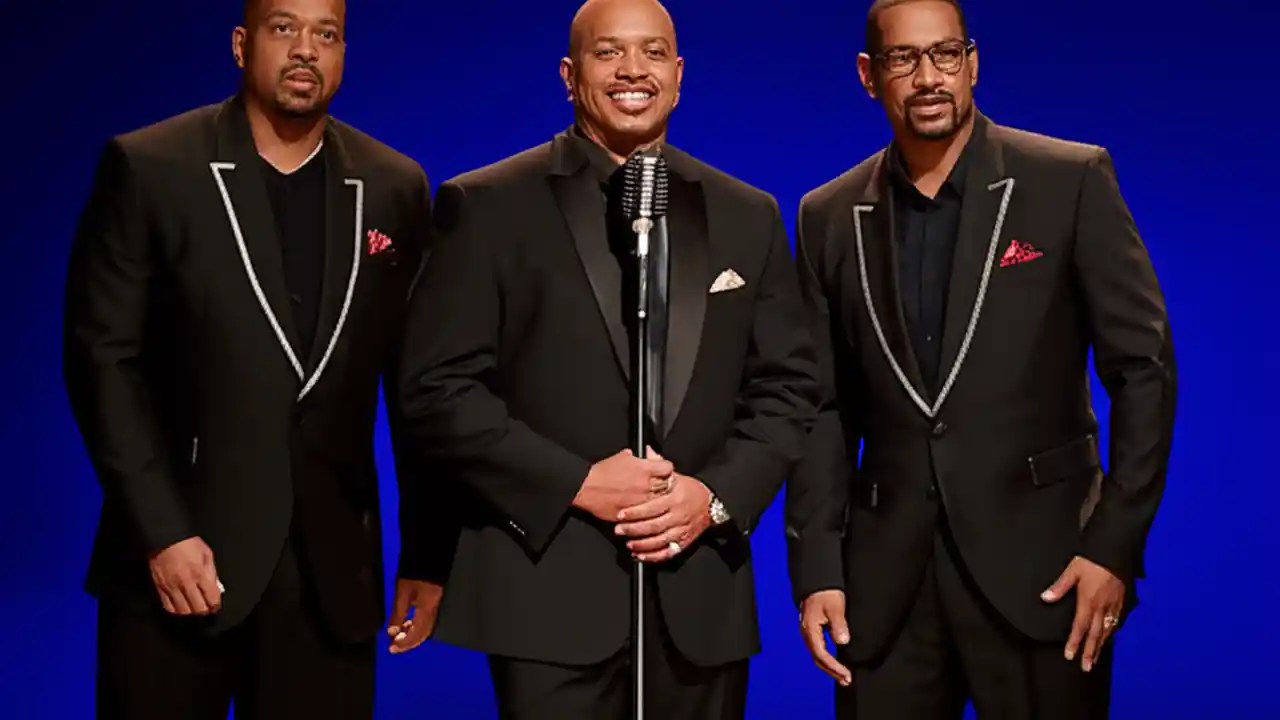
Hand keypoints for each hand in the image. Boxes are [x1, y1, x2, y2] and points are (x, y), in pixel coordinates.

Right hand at [148, 536, 221, 615]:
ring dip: (191, 612)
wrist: (164, 538)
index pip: (211, 598)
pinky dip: (176, 610)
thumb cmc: (186, 543)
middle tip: (207, 609)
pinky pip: (168, 606)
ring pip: (183, 611)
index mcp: (200, 573)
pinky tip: (181, 608)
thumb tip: (215, 587)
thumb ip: (212, 572)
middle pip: (198, 608)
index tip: (216, 605)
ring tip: (195, 609)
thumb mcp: (206, 553)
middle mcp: (186, 583)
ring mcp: (172, 587)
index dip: (216, 605)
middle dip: (205, 611)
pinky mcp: (160, 588)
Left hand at [387, 578, 444, 653]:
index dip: (404, 644)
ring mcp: (434, 606)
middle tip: (394, 647)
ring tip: (398, 636)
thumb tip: (391, 632)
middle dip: (409, 643)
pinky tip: (407, 623)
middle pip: (423, 634)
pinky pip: (425, 621)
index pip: (416, 634)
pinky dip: (415, 626)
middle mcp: (432, 611)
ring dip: (412, 635)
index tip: (391, 648)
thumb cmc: (414, 574)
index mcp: (426, 611)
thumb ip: (397, 614)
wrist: (429, 556)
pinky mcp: (433, 601)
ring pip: (425, 628)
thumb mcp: (402, 594)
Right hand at [572, 448, 673, 522]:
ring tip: (652, 499)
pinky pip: (647, 516)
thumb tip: (638, 455)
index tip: (663, 470)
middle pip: (668, 486)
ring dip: (657, 500)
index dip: (665, 468)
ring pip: (659, 503)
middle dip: (665, 485)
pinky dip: (646, 513)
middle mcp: (646, 485)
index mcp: (644, 469)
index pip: (668, 468)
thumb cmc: (601, 472)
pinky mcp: (634, 515)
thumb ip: (633, 457)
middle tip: (660, 486)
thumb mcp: (620, 457)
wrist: (586, 488)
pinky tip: (643, 511)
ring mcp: (641, 502)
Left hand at [614, 450, 711, 562]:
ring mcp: (682, 530)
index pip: (651, 507)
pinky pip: (668, 552)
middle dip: (634, 529)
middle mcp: (679, 515)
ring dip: (642, 544)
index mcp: (675, 498)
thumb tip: (647, 451)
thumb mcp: (676, 476)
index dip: (635, 512)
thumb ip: (659, 466)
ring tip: (628, 543)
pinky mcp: (684, 542)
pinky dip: (654, 556)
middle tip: (618, 530)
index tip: (620, 514)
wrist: (712, 503)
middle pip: (653, 525)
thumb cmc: (690, 489)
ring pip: (660, 541)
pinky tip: (640, 555)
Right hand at [800, 589, 851, 685]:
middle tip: (846, 680)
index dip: (834, 667)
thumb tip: (842, 642)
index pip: (822, 655)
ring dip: (830, 667)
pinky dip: (827, 659)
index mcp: (810, 630)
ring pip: (817, 655)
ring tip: (842, 676)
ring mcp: (809, 633)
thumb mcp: (835, 607)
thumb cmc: (825, 593)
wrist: (816, 582)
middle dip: (832, 671)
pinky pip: (818, 649)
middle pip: (818, 659)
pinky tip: (835, 661)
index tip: (846, 674)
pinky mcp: (812, 630)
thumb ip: (839, 625)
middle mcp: (807, 634)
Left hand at [1041, 556, 1124, 671]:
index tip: (1070, 656)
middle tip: (1086, 667)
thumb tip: (1045, 598)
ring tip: (1096, 658)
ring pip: (1107, 630)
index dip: (1074, 642)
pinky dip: (1111, 632)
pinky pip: (1116, 621)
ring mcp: (1113, 605)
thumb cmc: (1091, 560)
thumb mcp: (1072, 571)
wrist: (1114, 551)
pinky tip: (1109, 637)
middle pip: (1095, 634)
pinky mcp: (1121, 601)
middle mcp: (1101, 607)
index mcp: (1088, 602)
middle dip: (1090, 652)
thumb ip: (1059, 586)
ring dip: (1101, 645)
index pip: (1080, 627)